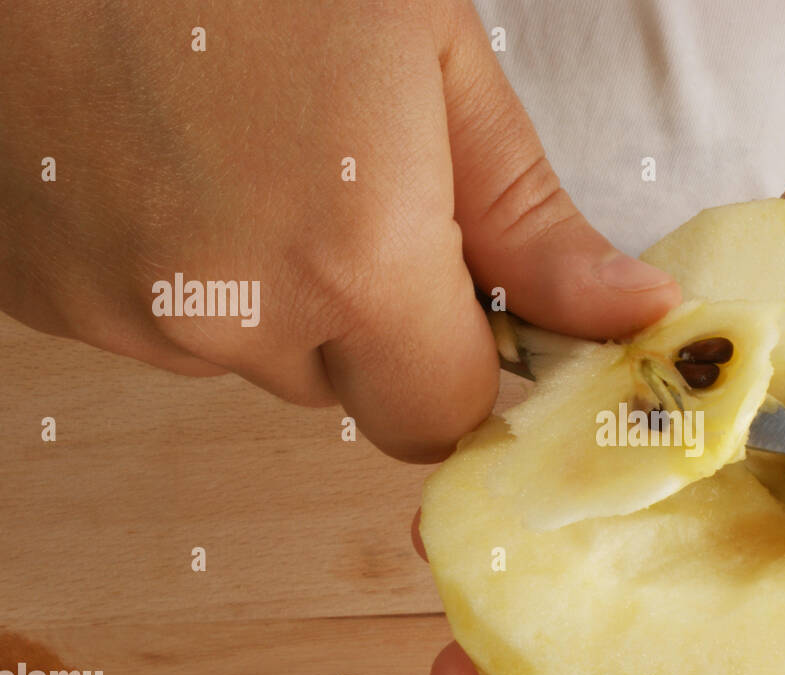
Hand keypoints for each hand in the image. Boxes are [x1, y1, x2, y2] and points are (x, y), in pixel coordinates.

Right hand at [0, 0, 677, 460]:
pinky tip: (165, 166)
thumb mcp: (428, 55)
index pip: (445, 417)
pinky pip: (159, 326)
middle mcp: (230, 316)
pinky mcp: (46, 297)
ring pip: (253, 357)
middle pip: (352, 393)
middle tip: (347, 188)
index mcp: (351, 261)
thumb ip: (532, 216)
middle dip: (374, 322)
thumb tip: (634, 312)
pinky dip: (181, 272)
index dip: (467, 364)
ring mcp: (123, 314)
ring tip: (241, 151)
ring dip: (272, 291)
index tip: (468, 304)